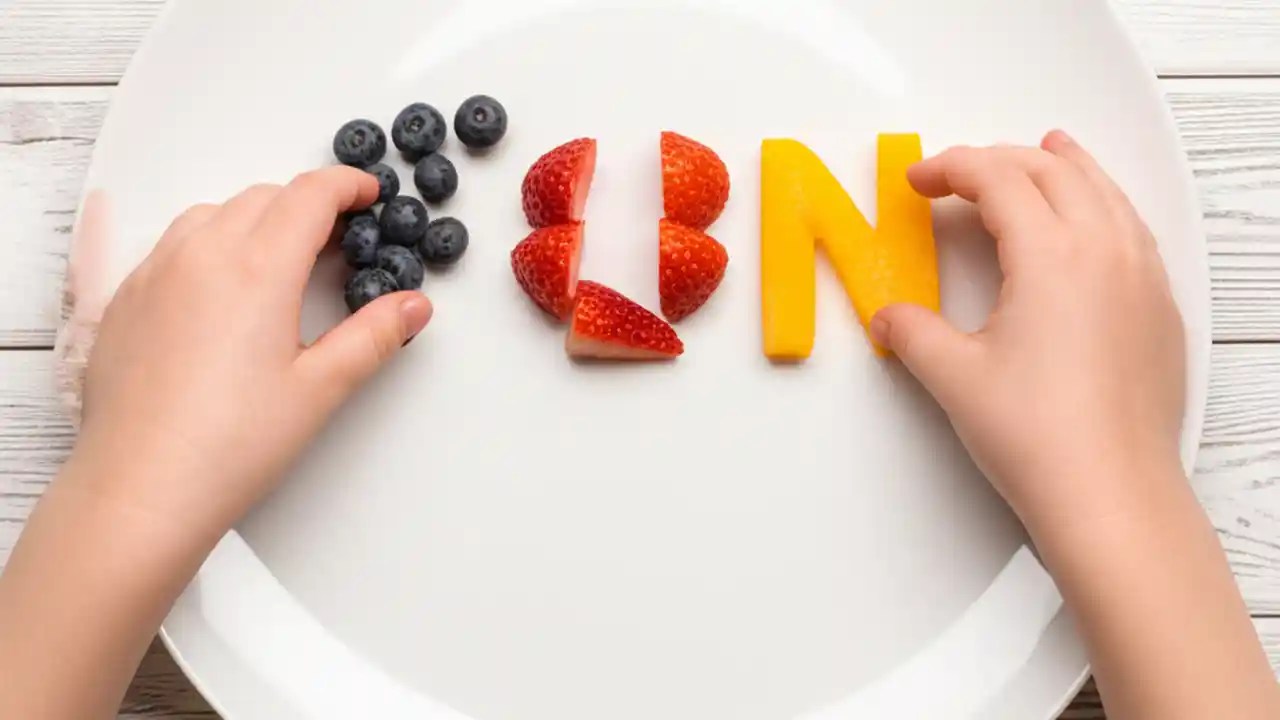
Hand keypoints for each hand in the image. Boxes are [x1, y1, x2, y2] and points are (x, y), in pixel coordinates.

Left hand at [71, 166, 432, 533]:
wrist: (139, 490)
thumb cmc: (229, 446)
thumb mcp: (320, 389)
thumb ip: (373, 336)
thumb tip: (413, 306)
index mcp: (258, 269)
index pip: (310, 195)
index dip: (347, 185)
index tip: (368, 193)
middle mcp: (201, 255)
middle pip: (263, 197)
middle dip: (306, 204)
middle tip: (338, 238)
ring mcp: (154, 273)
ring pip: (212, 213)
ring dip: (254, 218)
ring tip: (280, 258)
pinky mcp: (123, 299)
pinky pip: (170, 244)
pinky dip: (207, 244)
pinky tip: (221, 286)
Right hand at [871, 131, 1185, 536]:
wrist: (1112, 495)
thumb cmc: (1037, 437)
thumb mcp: (954, 377)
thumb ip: (913, 334)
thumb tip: (889, 317)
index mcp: (1052, 254)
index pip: (998, 179)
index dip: (949, 169)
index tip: (917, 180)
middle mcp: (1106, 251)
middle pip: (1054, 172)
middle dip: (1000, 160)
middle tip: (958, 175)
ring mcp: (1143, 278)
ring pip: (1105, 192)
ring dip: (1065, 167)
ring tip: (1047, 150)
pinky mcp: (1161, 311)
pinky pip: (1133, 228)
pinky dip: (1103, 203)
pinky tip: (1092, 221)